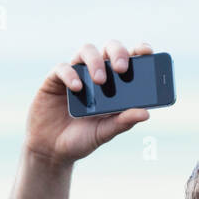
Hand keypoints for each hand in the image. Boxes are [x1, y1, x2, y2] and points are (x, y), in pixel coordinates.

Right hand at [23, 39, 153, 167]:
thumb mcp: (105, 132)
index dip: (139, 50)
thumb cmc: (81, 139)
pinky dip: (71, 75)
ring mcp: (75, 74)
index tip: (147, 52)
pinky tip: (77, 88)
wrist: (52, 150)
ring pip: (87, 51)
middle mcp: (95, 73)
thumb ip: (123, 122)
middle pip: (109, 48)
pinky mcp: (55, 80)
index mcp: (114, 83)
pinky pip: (63, 68)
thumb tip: (146, 113)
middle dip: (117, 53)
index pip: (129, 58)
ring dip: (95, 62)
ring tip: (99, 81)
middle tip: (121, 69)